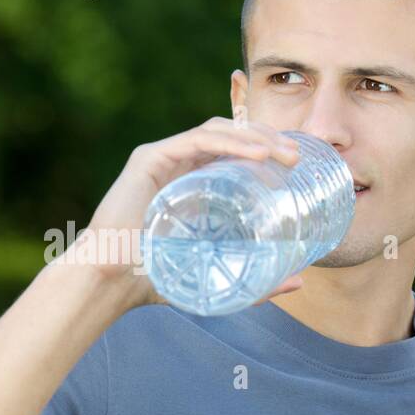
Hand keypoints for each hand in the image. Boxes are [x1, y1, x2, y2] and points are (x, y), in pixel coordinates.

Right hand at [76, 117, 306, 308]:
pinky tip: (259, 154)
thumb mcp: (219, 277)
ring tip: (287, 155)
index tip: (300, 164)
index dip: (270, 151)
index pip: (238, 153)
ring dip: (257, 137)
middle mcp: (181, 164)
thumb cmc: (159, 280)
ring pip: (219, 131)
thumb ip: (259, 282)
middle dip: (270, 139)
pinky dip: (231, 142)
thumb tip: (300, 281)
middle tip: (300, 157)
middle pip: (233, 136)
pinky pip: (198, 140)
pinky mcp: (150, 158)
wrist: (113, 283)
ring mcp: (165, 157)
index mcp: (197, 183)